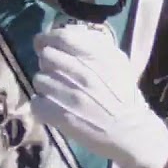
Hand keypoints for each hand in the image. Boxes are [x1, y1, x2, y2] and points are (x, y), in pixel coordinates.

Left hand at [30, 23, 167, 167]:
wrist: (130, 131)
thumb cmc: (124, 95)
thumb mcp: (118, 62)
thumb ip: (95, 46)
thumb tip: (66, 35)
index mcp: (97, 57)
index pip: (62, 37)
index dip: (47, 38)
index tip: (42, 43)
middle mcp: (82, 73)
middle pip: (46, 56)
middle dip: (47, 63)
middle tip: (54, 72)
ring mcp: (70, 95)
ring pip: (39, 79)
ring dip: (45, 85)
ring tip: (57, 92)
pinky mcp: (61, 116)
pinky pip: (36, 102)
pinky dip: (42, 104)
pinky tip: (54, 107)